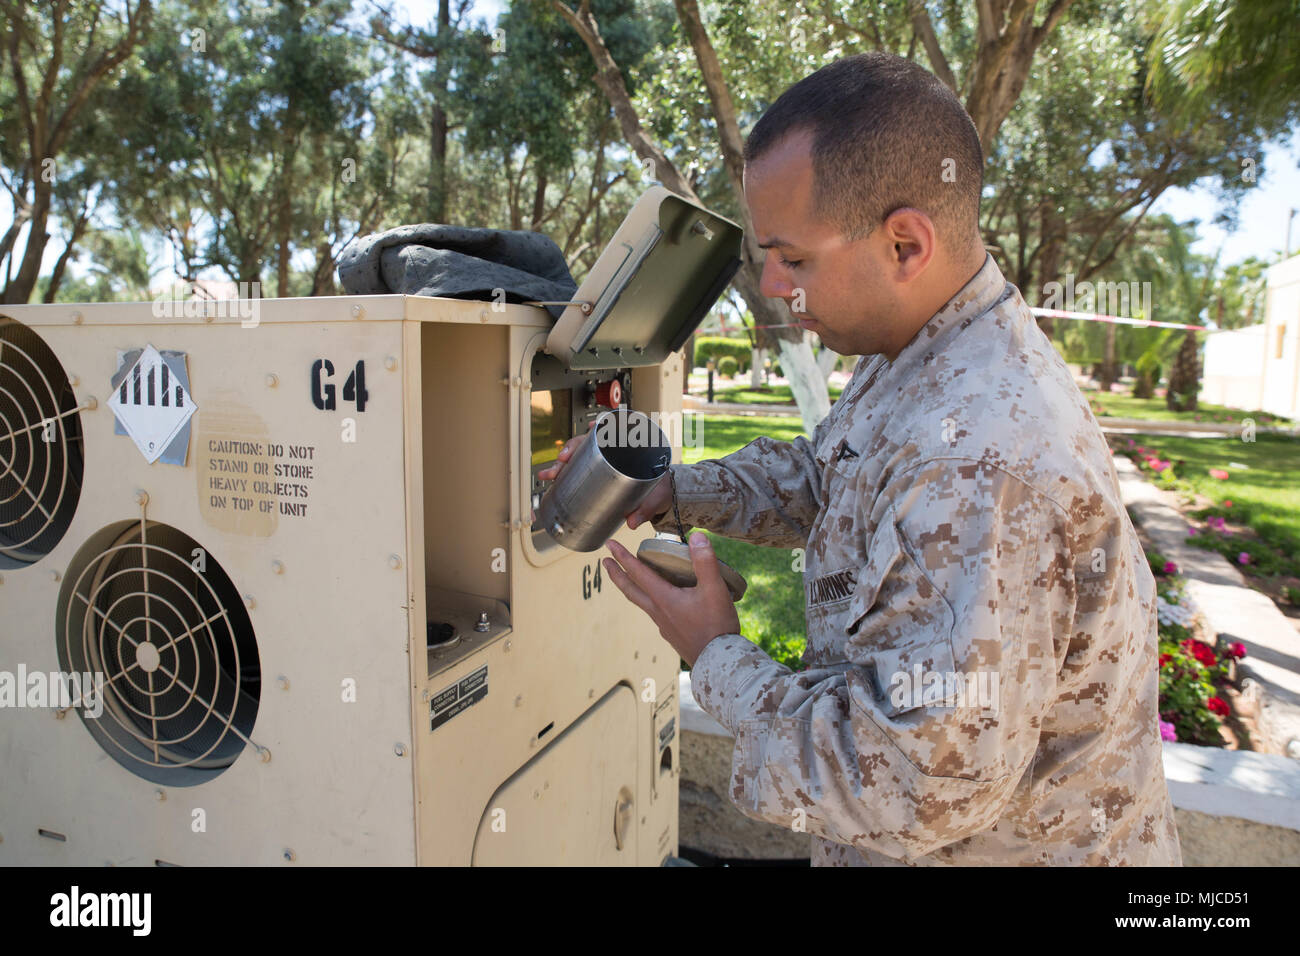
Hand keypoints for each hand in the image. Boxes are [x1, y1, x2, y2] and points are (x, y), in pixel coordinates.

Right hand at [536, 422, 672, 530]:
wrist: (662, 495)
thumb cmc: (660, 489)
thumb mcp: (655, 498)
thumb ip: (646, 509)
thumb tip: (632, 522)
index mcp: (631, 449)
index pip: (612, 431)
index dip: (597, 429)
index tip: (588, 431)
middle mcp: (614, 451)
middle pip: (588, 444)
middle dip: (571, 450)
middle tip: (560, 462)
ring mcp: (604, 462)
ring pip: (578, 457)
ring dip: (562, 464)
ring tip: (549, 475)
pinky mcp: (598, 473)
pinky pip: (579, 469)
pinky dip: (565, 473)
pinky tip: (553, 478)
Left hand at [603, 532, 739, 666]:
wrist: (718, 662)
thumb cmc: (717, 626)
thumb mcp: (715, 590)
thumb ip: (705, 562)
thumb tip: (698, 537)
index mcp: (663, 598)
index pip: (638, 572)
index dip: (623, 556)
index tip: (610, 544)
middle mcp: (658, 611)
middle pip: (630, 590)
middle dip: (616, 574)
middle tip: (604, 562)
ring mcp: (663, 625)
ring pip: (641, 602)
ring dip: (631, 588)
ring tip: (630, 580)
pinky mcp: (672, 635)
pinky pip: (655, 614)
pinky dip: (651, 602)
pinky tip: (662, 603)